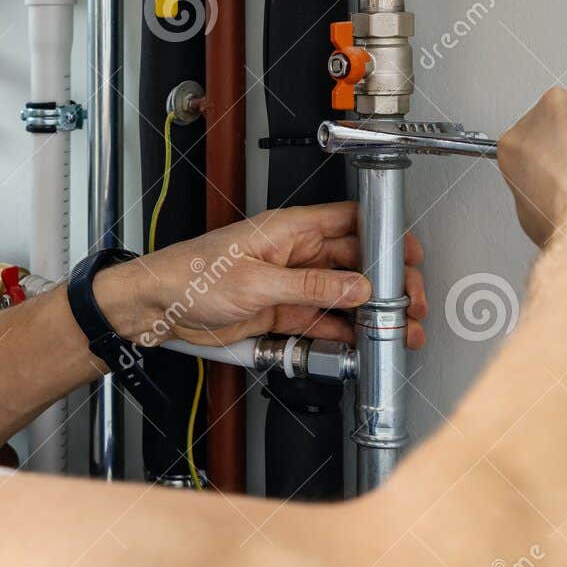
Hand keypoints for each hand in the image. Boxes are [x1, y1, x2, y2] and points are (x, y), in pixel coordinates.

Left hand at [94, 202, 427, 349]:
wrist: (156, 308)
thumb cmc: (189, 276)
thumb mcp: (256, 282)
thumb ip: (310, 288)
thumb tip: (356, 288)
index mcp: (289, 229)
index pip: (350, 222)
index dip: (384, 236)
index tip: (409, 257)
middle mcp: (294, 254)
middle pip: (354, 263)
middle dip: (386, 284)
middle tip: (409, 307)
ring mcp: (289, 284)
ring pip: (342, 296)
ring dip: (369, 315)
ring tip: (397, 332)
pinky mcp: (280, 312)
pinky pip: (321, 321)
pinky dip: (343, 333)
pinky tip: (361, 344)